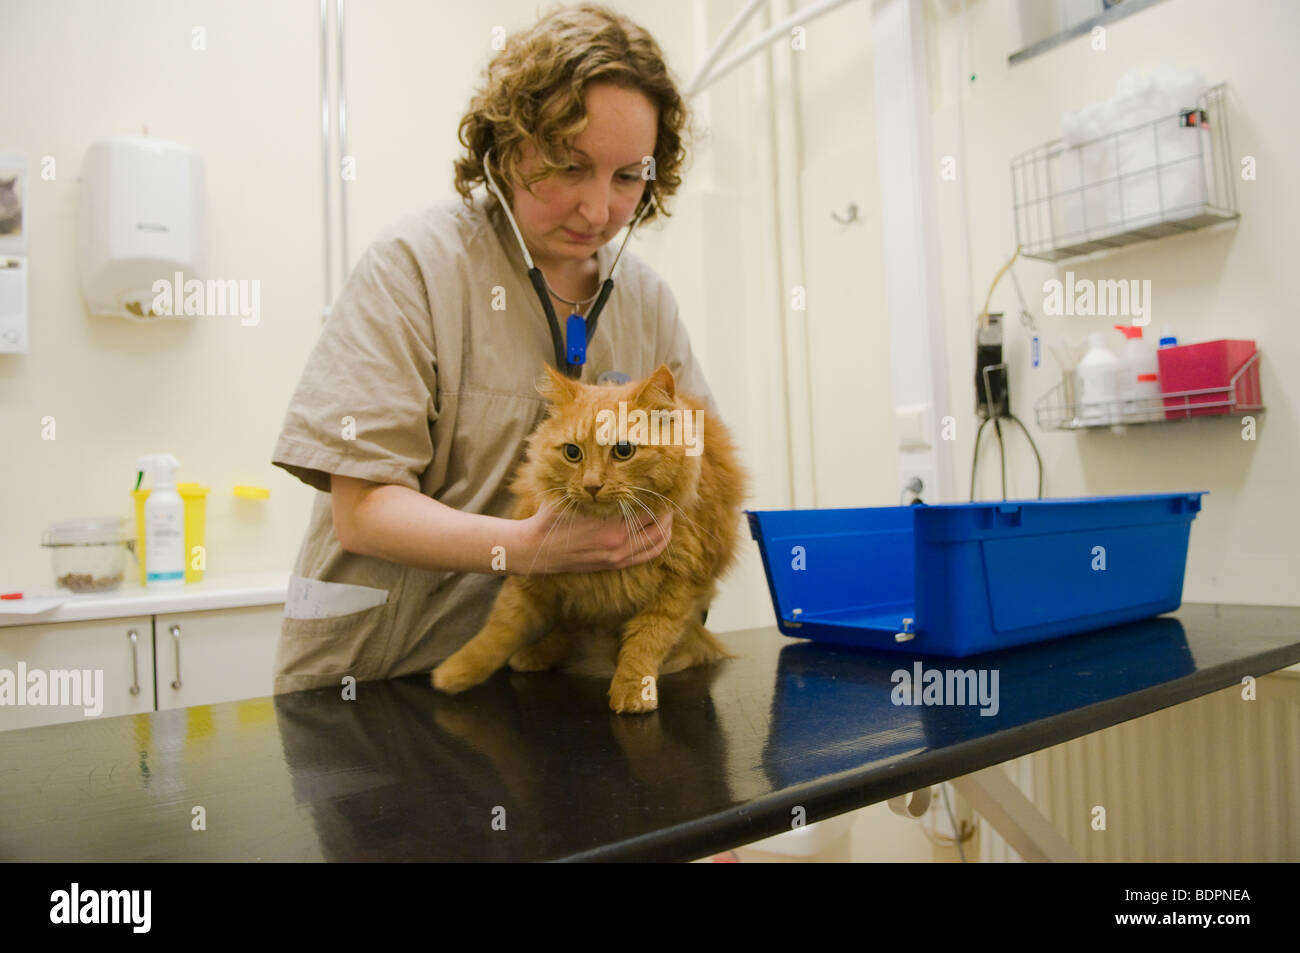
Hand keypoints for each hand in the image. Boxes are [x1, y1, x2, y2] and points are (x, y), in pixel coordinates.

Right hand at [515, 497, 672, 574]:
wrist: (536, 549)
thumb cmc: (552, 517)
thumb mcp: (570, 494)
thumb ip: (590, 484)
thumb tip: (605, 462)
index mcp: (610, 525)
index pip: (647, 509)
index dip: (657, 497)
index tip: (661, 486)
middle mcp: (618, 543)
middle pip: (658, 526)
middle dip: (666, 512)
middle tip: (668, 499)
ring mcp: (618, 557)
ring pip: (657, 544)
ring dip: (666, 529)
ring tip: (668, 516)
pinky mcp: (614, 565)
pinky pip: (647, 556)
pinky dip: (658, 544)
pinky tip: (660, 534)